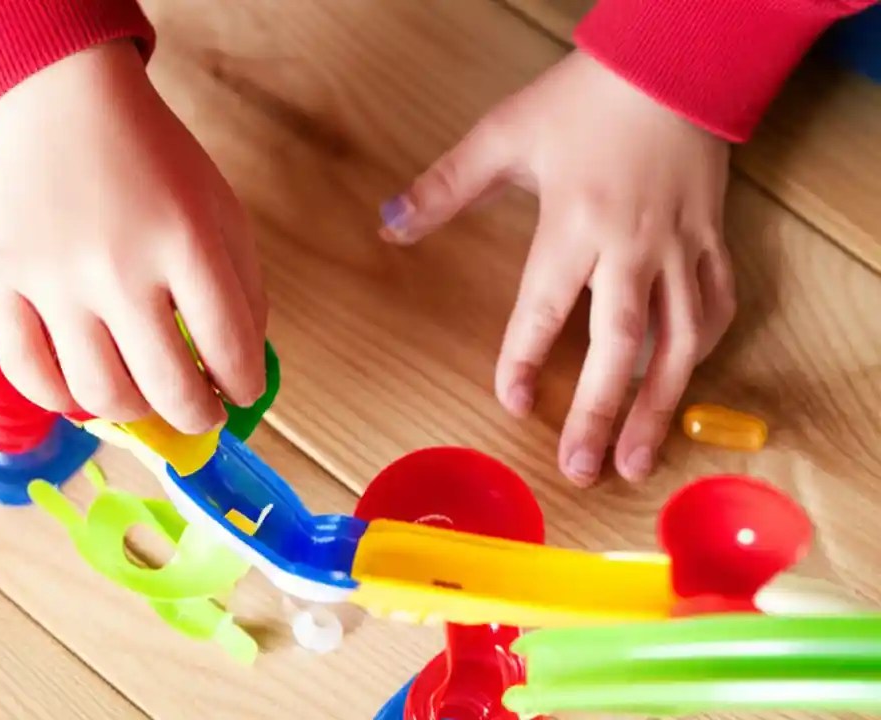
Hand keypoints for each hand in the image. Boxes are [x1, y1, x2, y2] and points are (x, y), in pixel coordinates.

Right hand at [0, 41, 267, 433]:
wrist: (65, 103)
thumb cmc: (152, 162)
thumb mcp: (221, 211)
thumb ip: (243, 292)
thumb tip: (239, 372)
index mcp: (186, 242)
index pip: (228, 351)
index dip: (242, 387)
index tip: (239, 392)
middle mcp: (118, 267)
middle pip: (166, 388)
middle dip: (196, 415)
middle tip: (200, 411)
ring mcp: (54, 279)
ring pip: (99, 395)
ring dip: (134, 412)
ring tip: (144, 395)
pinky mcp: (2, 281)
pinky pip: (29, 374)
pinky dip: (61, 399)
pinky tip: (83, 386)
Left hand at [380, 51, 736, 484]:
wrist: (674, 64)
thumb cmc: (585, 100)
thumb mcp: (505, 136)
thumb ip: (445, 187)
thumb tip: (388, 225)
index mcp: (575, 226)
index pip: (544, 311)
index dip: (525, 361)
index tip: (514, 404)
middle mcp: (631, 250)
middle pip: (620, 347)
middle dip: (600, 414)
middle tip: (581, 470)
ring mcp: (680, 250)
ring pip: (678, 344)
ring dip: (660, 407)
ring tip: (640, 462)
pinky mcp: (712, 242)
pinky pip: (715, 308)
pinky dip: (701, 352)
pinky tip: (684, 385)